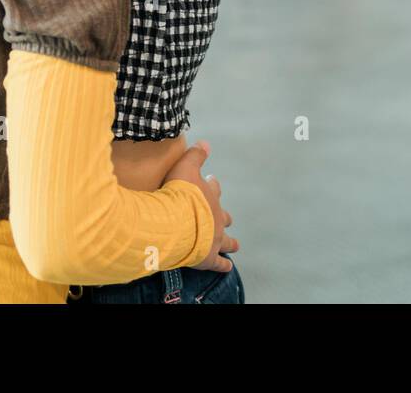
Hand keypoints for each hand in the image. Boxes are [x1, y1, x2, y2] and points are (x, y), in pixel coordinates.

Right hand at [163, 140, 238, 272]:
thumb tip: (206, 142)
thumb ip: (195, 155)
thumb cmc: (178, 194)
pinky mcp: (208, 257)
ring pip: (227, 240)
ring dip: (231, 242)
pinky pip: (219, 263)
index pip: (214, 188)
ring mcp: (214, 238)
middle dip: (224, 216)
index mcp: (210, 196)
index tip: (212, 181)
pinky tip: (228, 268)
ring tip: (236, 245)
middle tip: (226, 218)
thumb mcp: (184, 167)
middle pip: (224, 216)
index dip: (213, 185)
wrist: (174, 222)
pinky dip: (223, 265)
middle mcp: (216, 217)